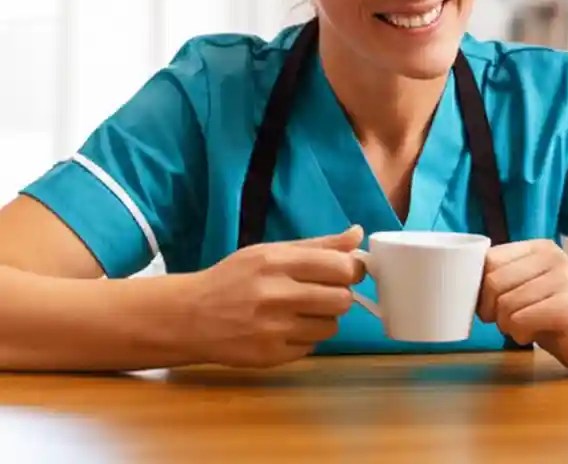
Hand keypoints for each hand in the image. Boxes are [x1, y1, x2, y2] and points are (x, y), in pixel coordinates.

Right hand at [179, 225, 365, 367]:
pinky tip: (283, 330)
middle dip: (338, 297)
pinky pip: (311, 347)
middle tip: (320, 294)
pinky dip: (304, 339)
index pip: (341, 268)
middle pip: (342, 300)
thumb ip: (318, 245)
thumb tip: (357, 235)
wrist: (188, 317)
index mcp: (277, 263)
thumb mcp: (270, 252)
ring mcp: (274, 329)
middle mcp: (276, 295)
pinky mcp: (271, 356)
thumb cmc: (233, 279)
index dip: (351, 271)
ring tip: (298, 313)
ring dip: (322, 319)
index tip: (345, 273)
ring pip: (331, 326)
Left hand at [477, 239, 567, 372]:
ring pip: (505, 305)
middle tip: (507, 322)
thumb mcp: (527, 289)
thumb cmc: (554, 315)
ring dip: (507, 326)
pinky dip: (520, 335)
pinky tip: (535, 335)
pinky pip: (520, 321)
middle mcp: (553, 258)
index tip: (490, 306)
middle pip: (493, 282)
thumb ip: (503, 279)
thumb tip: (461, 283)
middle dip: (491, 310)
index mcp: (540, 248)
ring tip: (526, 328)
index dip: (480, 288)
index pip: (489, 259)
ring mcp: (563, 280)